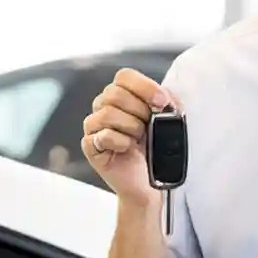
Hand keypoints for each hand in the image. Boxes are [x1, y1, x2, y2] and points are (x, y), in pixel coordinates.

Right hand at [81, 68, 177, 207]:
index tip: (162, 102)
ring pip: (108, 114)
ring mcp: (93, 125)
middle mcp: (103, 106)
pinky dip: (122, 142)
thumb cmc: (154, 148)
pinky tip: (128, 148)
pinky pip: (104, 135)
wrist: (148, 180)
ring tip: (138, 139)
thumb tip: (166, 98)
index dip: (144, 87)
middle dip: (140, 110)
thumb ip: (168, 103)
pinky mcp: (90, 145)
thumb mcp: (167, 120)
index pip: (124, 76)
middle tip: (149, 126)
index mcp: (120, 94)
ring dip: (131, 127)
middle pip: (115, 93)